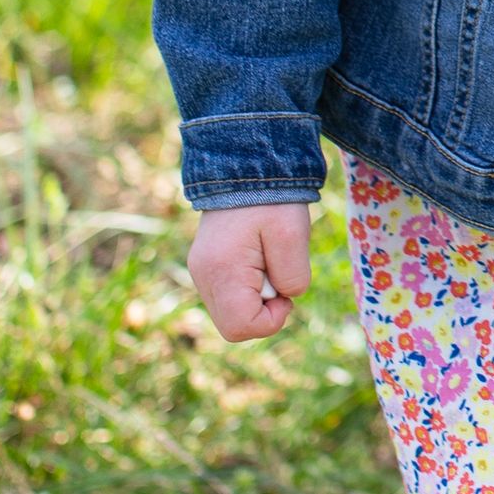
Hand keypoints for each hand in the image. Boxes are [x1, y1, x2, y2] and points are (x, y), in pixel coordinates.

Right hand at [189, 203, 313, 341]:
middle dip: (263, 310)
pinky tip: (257, 259)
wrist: (245, 165)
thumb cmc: (272, 199)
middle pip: (233, 325)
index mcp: (221, 271)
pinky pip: (228, 295)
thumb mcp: (292, 235)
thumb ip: (293, 276)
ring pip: (231, 311)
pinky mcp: (205, 266)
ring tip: (266, 261)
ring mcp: (200, 271)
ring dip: (256, 298)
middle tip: (276, 274)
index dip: (271, 320)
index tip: (286, 293)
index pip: (240, 327)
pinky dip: (248, 287)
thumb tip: (285, 297)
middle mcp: (202, 276)